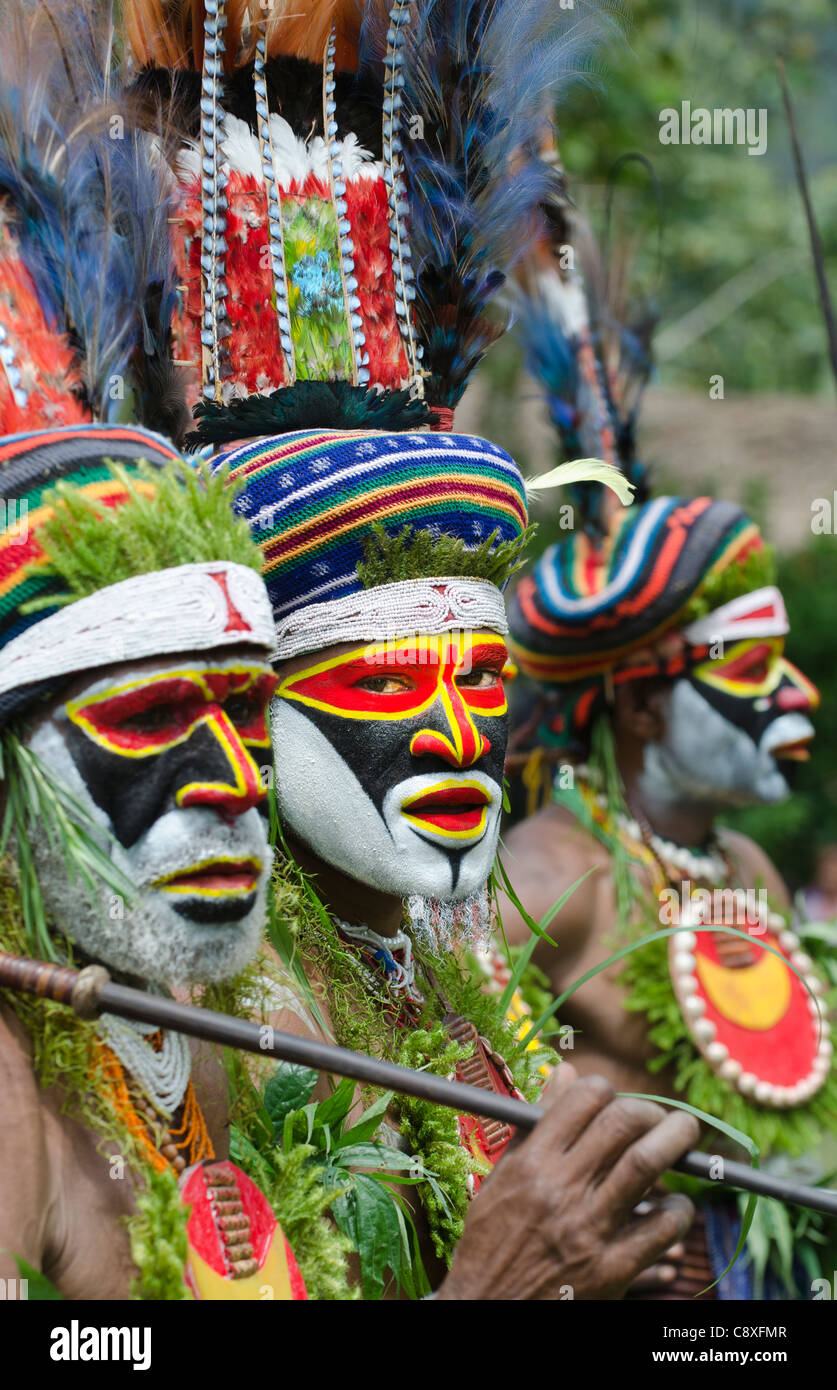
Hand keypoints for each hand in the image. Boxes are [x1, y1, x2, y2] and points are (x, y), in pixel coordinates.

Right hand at [436, 1065, 697, 1300]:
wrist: (488, 1307)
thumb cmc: (493, 1239)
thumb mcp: (503, 1177)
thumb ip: (537, 1125)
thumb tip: (567, 1071)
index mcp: (531, 1162)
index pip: (583, 1098)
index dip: (607, 1090)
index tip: (615, 1100)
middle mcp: (560, 1189)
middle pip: (622, 1122)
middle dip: (651, 1111)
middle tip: (660, 1118)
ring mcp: (588, 1229)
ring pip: (646, 1163)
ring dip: (676, 1141)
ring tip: (685, 1137)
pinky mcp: (611, 1270)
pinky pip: (661, 1228)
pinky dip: (678, 1210)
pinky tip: (675, 1206)